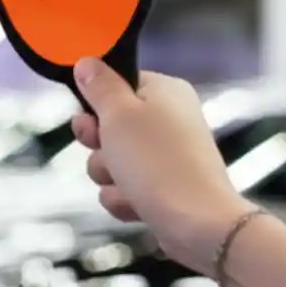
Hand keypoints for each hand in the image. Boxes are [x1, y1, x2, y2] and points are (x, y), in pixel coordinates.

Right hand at [70, 58, 252, 274]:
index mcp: (164, 91)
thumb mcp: (119, 115)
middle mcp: (168, 119)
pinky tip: (136, 204)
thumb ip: (99, 86)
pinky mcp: (163, 187)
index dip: (95, 104)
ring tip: (127, 184)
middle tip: (107, 151)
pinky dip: (123, 198)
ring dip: (108, 176)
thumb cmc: (159, 164)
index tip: (87, 119)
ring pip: (111, 160)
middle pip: (108, 125)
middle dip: (98, 146)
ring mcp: (167, 156)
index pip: (116, 84)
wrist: (198, 224)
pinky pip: (124, 187)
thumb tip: (86, 62)